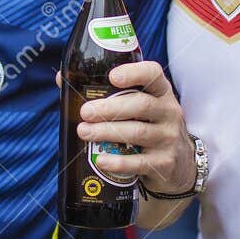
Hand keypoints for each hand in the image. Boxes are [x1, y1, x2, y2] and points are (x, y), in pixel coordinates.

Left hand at [69, 60, 192, 194]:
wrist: (178, 165)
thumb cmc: (147, 127)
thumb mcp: (137, 107)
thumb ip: (106, 93)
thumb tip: (61, 78)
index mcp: (161, 92)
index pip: (153, 74)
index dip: (134, 73)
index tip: (112, 77)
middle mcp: (169, 112)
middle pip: (142, 105)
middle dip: (110, 108)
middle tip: (85, 112)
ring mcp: (169, 138)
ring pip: (138, 133)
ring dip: (108, 132)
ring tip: (84, 132)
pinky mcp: (165, 163)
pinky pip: (140, 162)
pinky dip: (118, 162)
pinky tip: (101, 160)